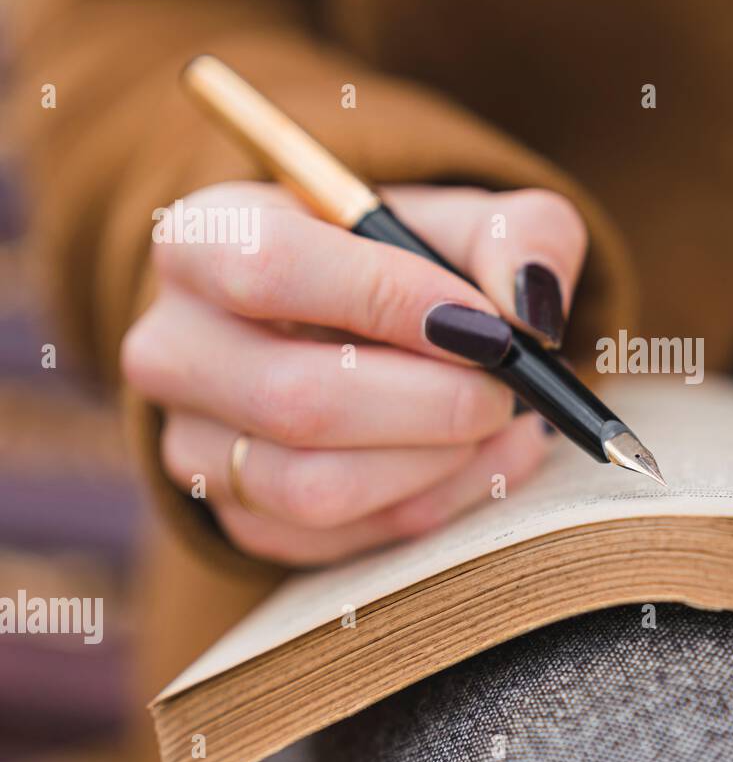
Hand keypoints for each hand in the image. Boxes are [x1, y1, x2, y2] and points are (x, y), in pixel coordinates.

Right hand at [122, 181, 586, 564]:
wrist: (363, 331)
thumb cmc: (413, 264)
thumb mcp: (471, 222)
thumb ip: (518, 237)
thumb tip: (530, 310)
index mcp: (205, 237)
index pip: (273, 268)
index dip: (390, 301)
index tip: (487, 329)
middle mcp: (174, 345)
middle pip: (298, 400)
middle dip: (436, 404)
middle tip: (511, 390)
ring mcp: (193, 443)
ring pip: (317, 488)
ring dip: (439, 464)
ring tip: (504, 424)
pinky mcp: (237, 515)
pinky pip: (340, 539)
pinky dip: (434, 505)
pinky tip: (480, 460)